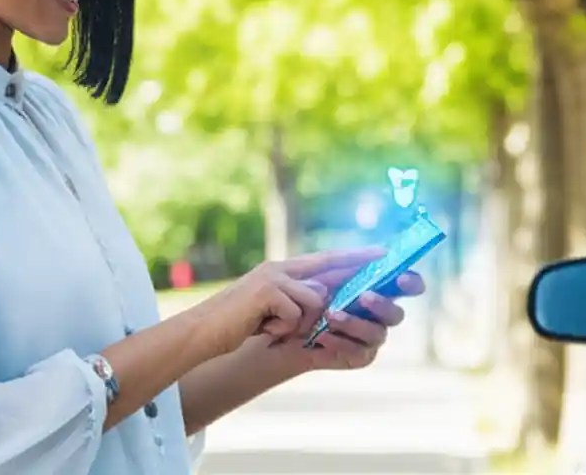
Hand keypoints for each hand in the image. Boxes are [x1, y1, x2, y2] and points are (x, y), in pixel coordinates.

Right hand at [203, 246, 384, 356]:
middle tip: (322, 311)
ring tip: (271, 327)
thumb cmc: (237, 324)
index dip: (356, 256)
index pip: (327, 259)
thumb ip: (298, 300)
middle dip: (337, 295)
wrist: (201, 332)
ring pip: (316, 301)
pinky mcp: (268, 291)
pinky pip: (297, 314)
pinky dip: (283, 329)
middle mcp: (280, 268)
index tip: (384, 252)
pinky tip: (263, 329)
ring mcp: (274, 277)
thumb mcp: (272, 310)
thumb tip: (325, 298)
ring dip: (298, 324)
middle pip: (327, 276)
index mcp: (283, 269)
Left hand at [283, 270, 426, 371]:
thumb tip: (382, 252)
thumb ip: (348, 259)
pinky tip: (321, 335)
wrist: (279, 325)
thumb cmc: (304, 291)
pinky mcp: (358, 357)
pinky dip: (341, 342)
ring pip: (377, 334)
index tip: (402, 278)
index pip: (408, 286)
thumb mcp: (320, 269)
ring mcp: (371, 338)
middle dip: (383, 305)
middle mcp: (380, 315)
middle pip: (397, 314)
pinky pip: (359, 352)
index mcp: (378, 289)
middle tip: (364, 297)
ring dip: (355, 323)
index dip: (412, 283)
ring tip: (330, 315)